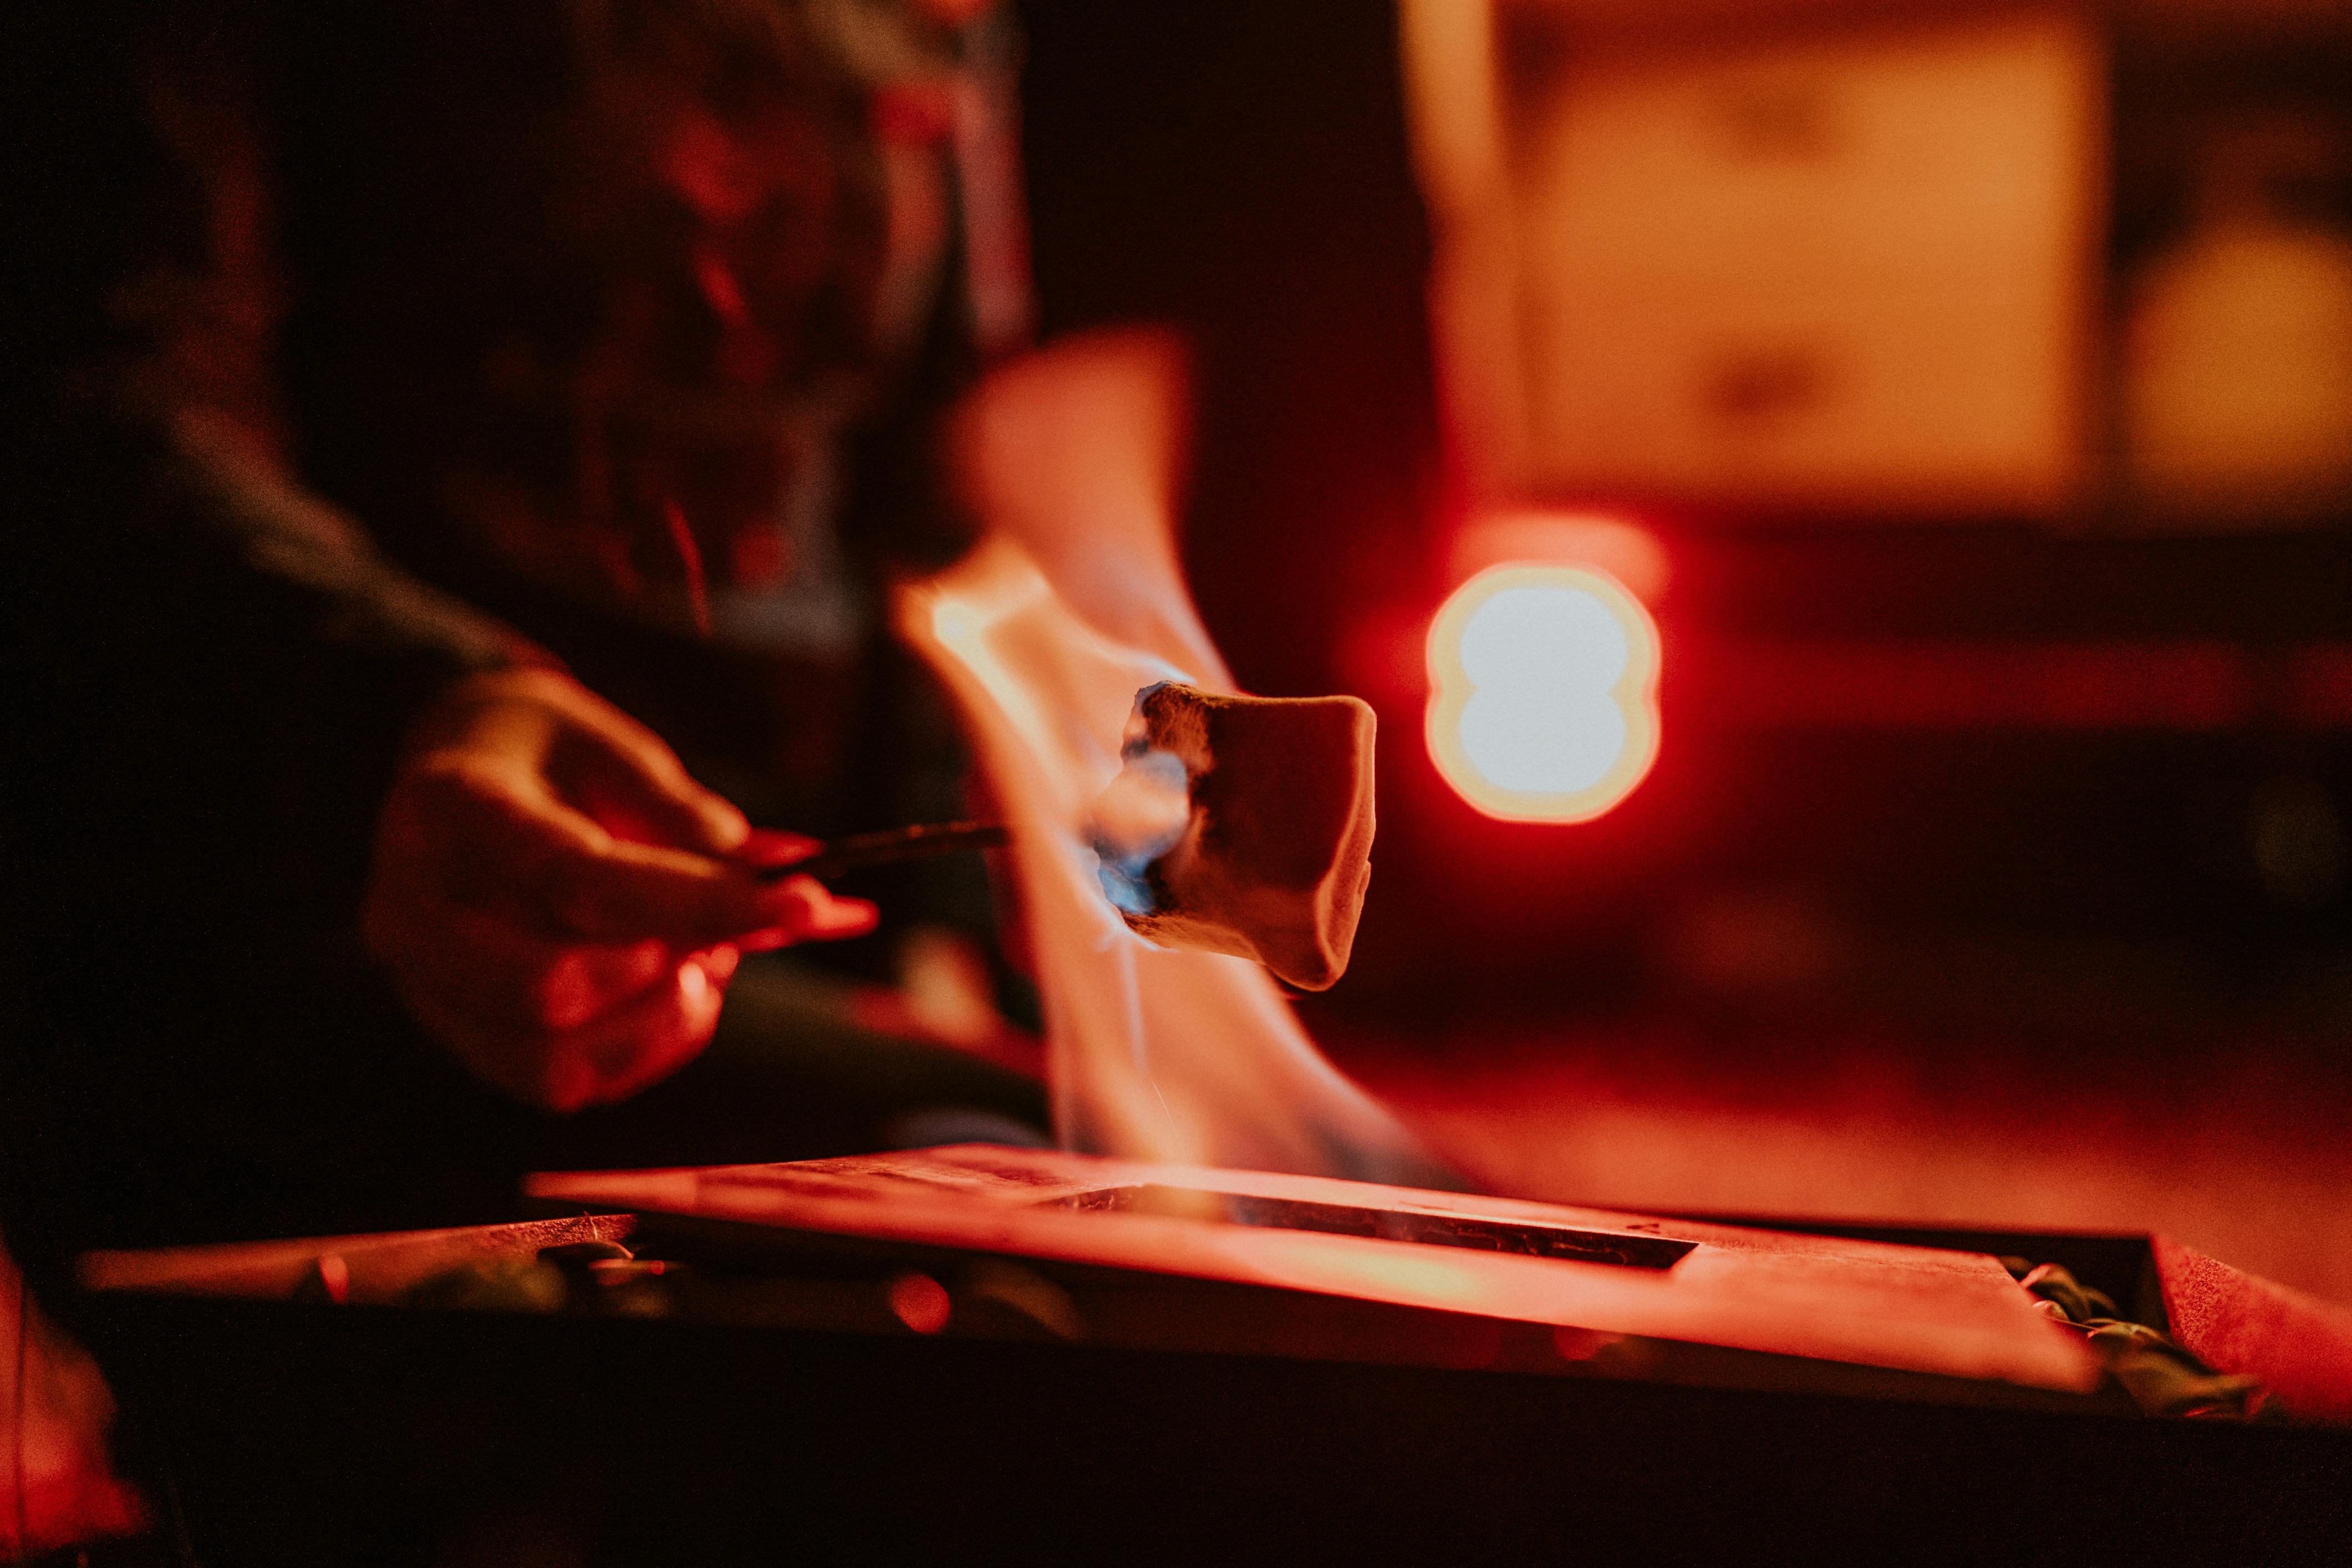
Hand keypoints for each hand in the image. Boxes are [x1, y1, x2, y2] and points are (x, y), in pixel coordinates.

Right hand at [363, 666, 874, 1110]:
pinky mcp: (461, 1038)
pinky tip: (670, 992)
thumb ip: (677, 807)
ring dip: (659, 1018)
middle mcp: (413, 909)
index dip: (698, 900)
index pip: (578, 876)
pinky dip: (642, 1050)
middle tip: (727, 924)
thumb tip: (775, 867)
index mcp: (449, 811)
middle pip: (550, 985)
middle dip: (669, 962)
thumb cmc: (541, 755)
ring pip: (555, 1058)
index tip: (803, 903)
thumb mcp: (604, 743)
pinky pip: (561, 1085)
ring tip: (697, 958)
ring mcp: (426, 986)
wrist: (451, 774)